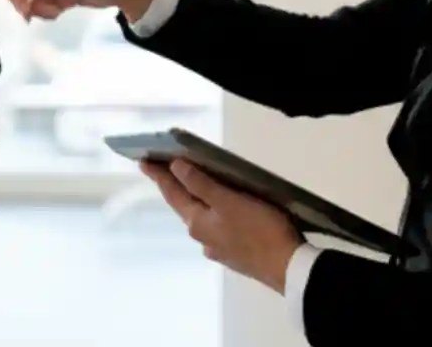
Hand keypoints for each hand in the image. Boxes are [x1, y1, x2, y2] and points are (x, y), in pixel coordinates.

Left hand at [141, 159, 304, 293]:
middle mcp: (202, 237)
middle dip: (174, 187)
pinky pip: (217, 228)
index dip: (159, 176)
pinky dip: (212, 213)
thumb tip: (175, 168)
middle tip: (163, 169)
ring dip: (194, 200)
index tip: (143, 162)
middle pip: (184, 206)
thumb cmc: (260, 230)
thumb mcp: (229, 201)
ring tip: (191, 185)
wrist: (288, 268)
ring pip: (201, 218)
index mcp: (198, 223)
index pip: (173, 193)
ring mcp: (218, 248)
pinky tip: (220, 211)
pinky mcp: (235, 254)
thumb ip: (201, 184)